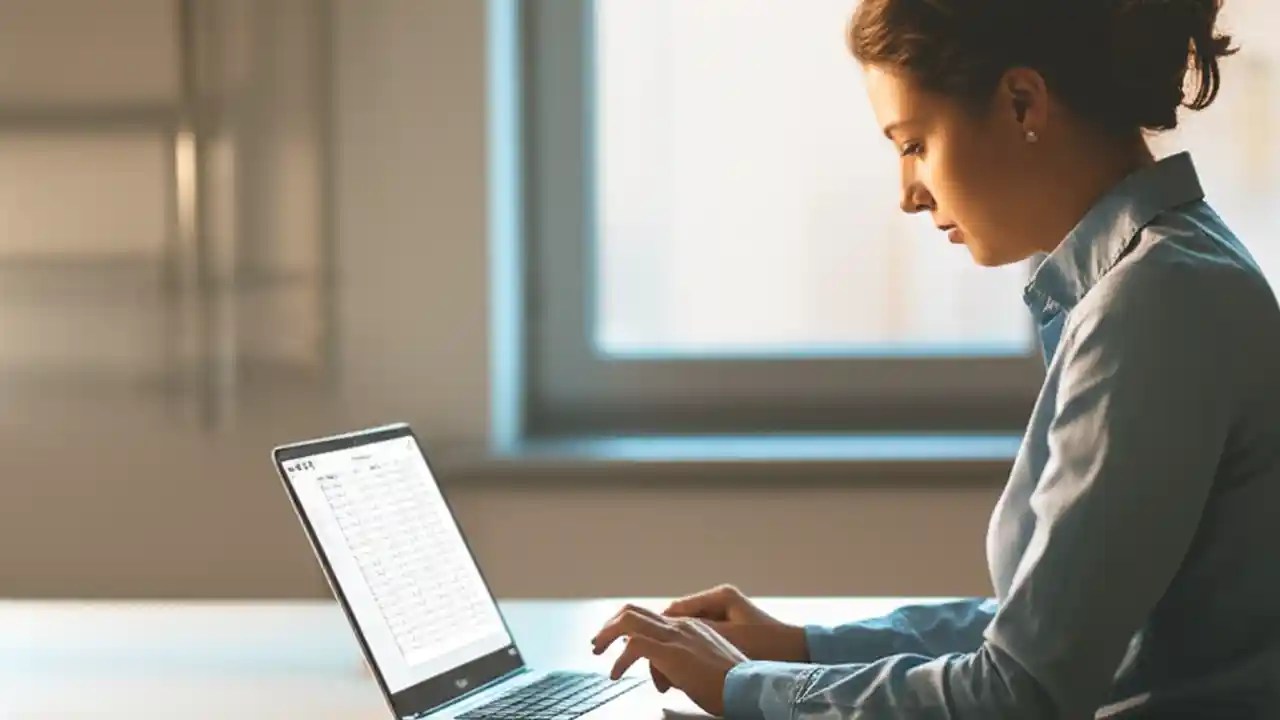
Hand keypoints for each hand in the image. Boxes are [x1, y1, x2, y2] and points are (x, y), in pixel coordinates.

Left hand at [592, 603, 747, 715]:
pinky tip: (616, 674)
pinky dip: (620, 659)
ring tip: (598, 651)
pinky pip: (634, 646)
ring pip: (628, 620)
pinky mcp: (671, 652)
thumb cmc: (732, 683)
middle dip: (610, 625)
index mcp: (689, 626)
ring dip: (607, 635)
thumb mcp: (703, 667)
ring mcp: (675, 637)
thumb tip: (661, 677)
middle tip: (598, 641)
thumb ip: (680, 665)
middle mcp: (680, 626)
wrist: (749, 686)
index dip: (630, 630)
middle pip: (633, 611)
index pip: (650, 618)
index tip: (620, 644)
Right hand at [665, 585, 809, 662]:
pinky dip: (694, 649)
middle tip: (655, 658)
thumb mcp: (729, 637)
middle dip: (668, 638)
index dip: (658, 625)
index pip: (676, 608)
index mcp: (719, 596)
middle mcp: (720, 601)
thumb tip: (665, 630)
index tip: (644, 643)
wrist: (798, 652)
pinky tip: (689, 664)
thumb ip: (697, 631)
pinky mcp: (731, 628)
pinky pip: (703, 636)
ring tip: (670, 665)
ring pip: (690, 629)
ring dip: (680, 645)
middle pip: (681, 618)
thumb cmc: (768, 644)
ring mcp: (726, 614)